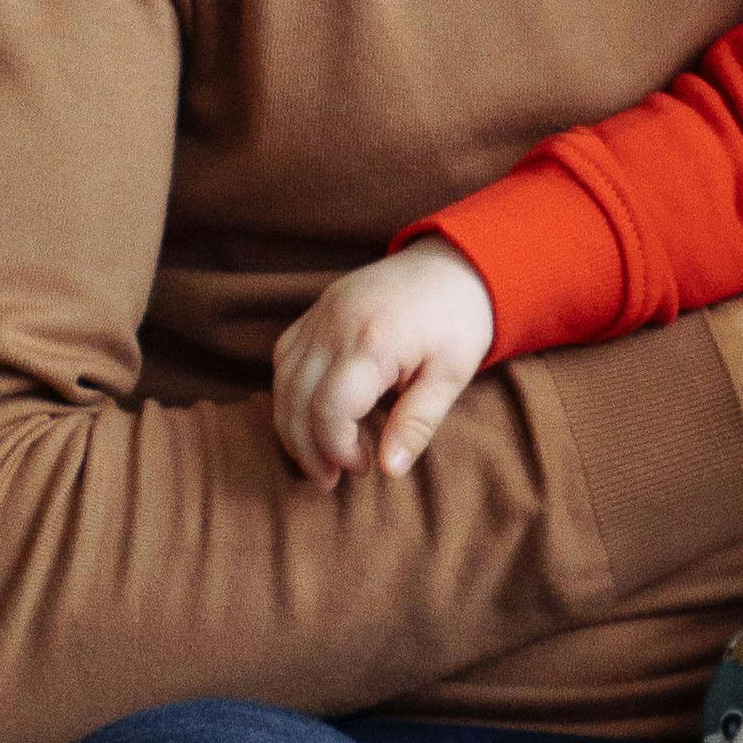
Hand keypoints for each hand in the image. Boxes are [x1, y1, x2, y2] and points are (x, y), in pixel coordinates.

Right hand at [271, 239, 497, 485]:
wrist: (455, 262)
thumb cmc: (459, 321)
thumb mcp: (450, 376)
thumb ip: (416, 423)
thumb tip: (389, 470)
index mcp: (373, 341)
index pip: (329, 409)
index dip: (336, 449)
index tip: (363, 467)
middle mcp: (335, 324)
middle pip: (296, 398)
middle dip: (307, 448)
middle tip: (330, 480)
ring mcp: (322, 314)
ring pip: (283, 380)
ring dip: (292, 425)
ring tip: (316, 458)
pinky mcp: (318, 310)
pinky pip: (286, 355)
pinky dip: (289, 392)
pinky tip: (310, 415)